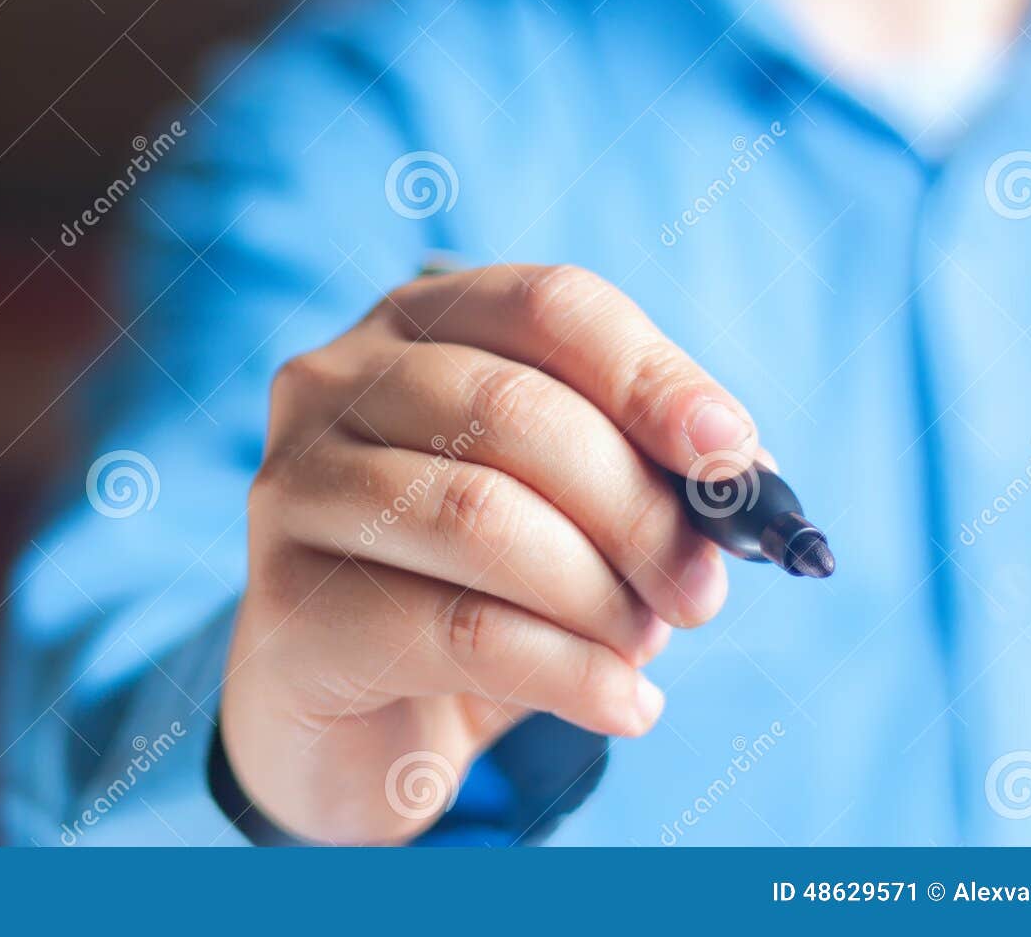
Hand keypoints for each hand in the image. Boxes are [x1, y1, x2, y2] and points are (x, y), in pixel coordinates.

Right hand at [219, 264, 757, 843]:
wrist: (354, 723)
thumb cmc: (471, 588)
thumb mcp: (562, 511)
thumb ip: (641, 475)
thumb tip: (747, 476)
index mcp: (414, 324)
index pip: (547, 307)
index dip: (653, 377)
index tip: (735, 459)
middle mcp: (333, 383)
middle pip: (513, 411)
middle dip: (638, 510)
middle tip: (700, 593)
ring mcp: (292, 488)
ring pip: (479, 516)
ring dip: (600, 596)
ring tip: (644, 646)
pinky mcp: (284, 605)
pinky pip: (455, 630)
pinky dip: (570, 675)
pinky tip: (623, 704)